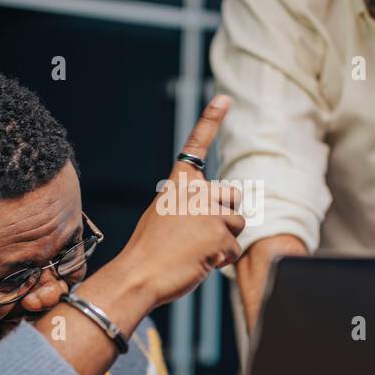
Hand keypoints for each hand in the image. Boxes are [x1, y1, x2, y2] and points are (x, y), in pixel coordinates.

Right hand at [117, 95, 244, 309]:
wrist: (138, 274)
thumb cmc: (149, 252)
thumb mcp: (163, 217)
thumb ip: (189, 207)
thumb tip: (218, 212)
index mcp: (178, 184)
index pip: (195, 146)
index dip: (211, 120)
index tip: (224, 99)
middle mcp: (195, 191)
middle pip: (232, 197)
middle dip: (224, 216)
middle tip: (198, 236)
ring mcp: (208, 210)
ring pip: (236, 224)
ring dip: (223, 241)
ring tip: (195, 251)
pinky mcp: (219, 233)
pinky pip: (234, 247)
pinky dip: (221, 259)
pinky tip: (199, 261)